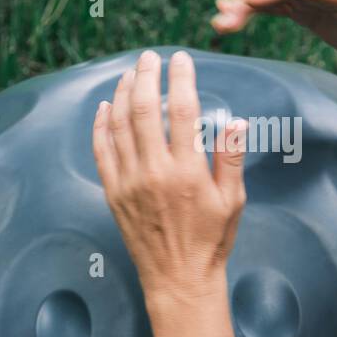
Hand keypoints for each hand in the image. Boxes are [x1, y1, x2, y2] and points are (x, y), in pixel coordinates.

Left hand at [92, 49, 246, 308]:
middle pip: (143, 109)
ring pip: (119, 125)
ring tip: (129, 74)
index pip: (182, 110)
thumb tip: (236, 121)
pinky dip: (101, 125)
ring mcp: (129, 182)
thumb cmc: (210, 241)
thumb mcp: (233, 200)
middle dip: (145, 76)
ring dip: (122, 93)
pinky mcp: (113, 193)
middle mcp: (154, 172)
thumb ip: (231, 158)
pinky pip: (101, 151)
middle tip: (149, 57)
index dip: (180, 79)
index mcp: (187, 171)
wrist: (178, 279)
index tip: (180, 59)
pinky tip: (104, 107)